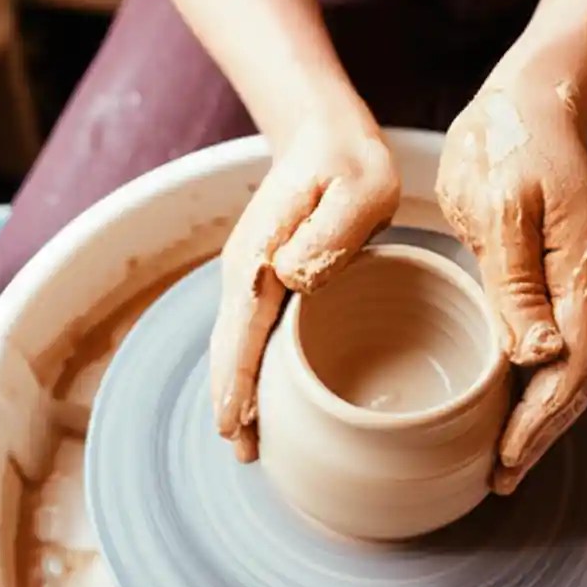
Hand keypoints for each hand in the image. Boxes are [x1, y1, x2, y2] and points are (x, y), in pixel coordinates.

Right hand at [210, 116, 399, 459]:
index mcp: (262, 256)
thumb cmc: (348, 161)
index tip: (235, 427)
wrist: (322, 132)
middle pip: (228, 349)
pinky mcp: (266, 276)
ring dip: (236, 391)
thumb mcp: (358, 188)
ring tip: (247, 442)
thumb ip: (330, 235)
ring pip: (234, 345)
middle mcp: (246, 271)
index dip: (237, 383)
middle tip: (243, 455)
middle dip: (231, 402)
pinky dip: (248, 368)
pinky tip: (263, 395)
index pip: (241, 333)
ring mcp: (251, 274)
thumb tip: (292, 281)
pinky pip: (250, 333)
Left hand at [436, 85, 586, 494]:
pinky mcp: (567, 278)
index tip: (505, 458)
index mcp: (584, 270)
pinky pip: (563, 345)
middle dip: (543, 434)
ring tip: (507, 461)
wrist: (530, 101)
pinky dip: (541, 385)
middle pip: (580, 380)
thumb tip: (539, 357)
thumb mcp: (500, 209)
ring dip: (544, 418)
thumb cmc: (508, 145)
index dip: (540, 420)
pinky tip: (515, 405)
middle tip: (501, 479)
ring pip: (575, 369)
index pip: (571, 367)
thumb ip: (516, 283)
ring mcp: (586, 283)